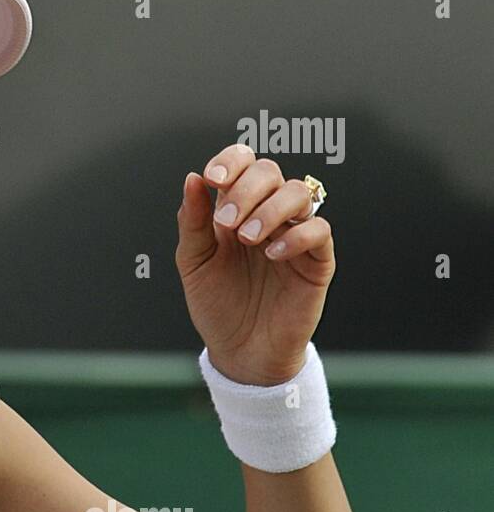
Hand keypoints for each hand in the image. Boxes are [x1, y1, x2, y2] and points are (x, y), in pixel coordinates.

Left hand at [175, 144, 335, 385]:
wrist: (239, 350)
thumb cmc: (217, 304)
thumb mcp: (194, 262)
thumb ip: (192, 222)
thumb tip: (192, 179)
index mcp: (237, 208)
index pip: (243, 164)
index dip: (231, 160)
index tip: (212, 178)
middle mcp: (268, 214)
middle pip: (270, 172)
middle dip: (246, 190)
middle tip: (225, 224)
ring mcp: (295, 234)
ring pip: (298, 193)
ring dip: (269, 209)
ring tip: (246, 239)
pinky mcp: (317, 261)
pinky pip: (319, 230)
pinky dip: (296, 235)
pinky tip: (272, 254)